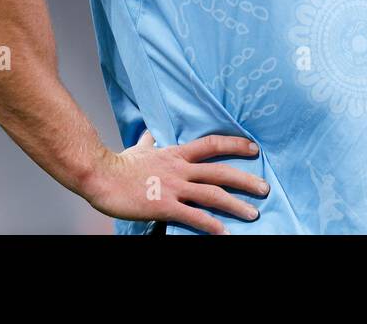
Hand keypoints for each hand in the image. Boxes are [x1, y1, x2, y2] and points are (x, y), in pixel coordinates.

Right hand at [83, 131, 268, 234]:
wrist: (101, 175)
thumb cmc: (118, 164)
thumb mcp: (138, 149)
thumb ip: (148, 142)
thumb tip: (148, 133)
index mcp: (176, 154)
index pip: (212, 145)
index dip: (235, 145)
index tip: (254, 148)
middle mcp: (180, 169)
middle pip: (221, 172)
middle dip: (246, 180)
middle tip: (265, 188)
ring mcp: (174, 187)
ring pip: (213, 194)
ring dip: (236, 204)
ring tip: (253, 214)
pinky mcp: (165, 206)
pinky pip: (193, 216)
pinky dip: (211, 224)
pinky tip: (224, 232)